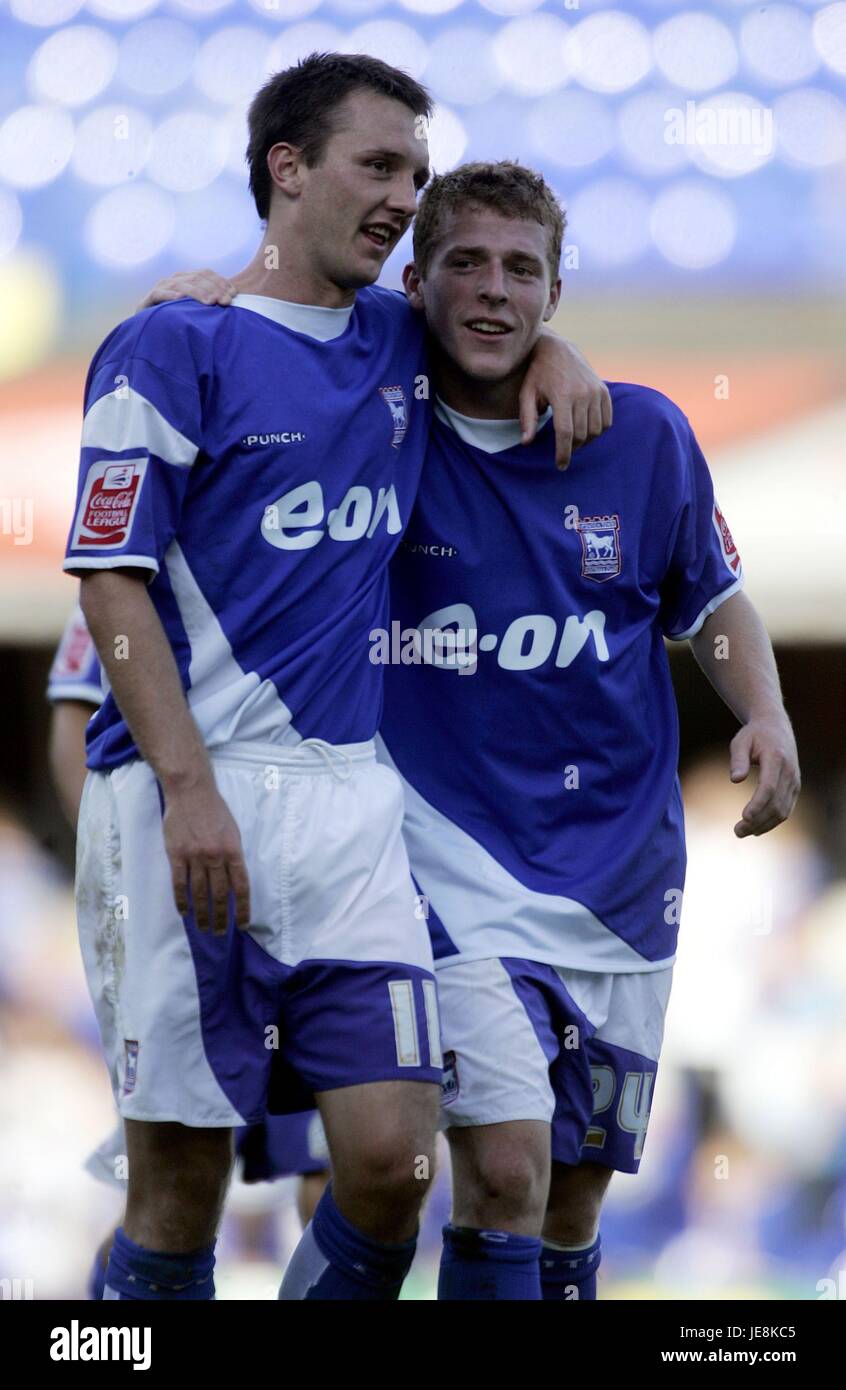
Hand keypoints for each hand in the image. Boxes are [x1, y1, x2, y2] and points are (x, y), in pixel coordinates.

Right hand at [137, 269, 235, 311]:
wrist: (150, 325)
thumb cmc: (178, 317)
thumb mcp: (196, 308)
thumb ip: (210, 302)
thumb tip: (231, 301)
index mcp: (187, 278)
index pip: (206, 274)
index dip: (220, 282)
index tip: (233, 294)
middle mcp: (175, 279)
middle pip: (196, 278)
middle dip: (213, 289)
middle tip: (225, 301)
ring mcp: (162, 287)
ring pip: (181, 285)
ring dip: (197, 293)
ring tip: (210, 302)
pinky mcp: (150, 298)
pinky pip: (159, 293)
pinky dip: (169, 295)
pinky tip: (179, 299)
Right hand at [162, 778, 250, 933]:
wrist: (191, 791)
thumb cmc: (214, 810)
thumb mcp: (233, 830)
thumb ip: (234, 855)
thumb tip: (234, 880)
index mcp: (234, 850)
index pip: (241, 887)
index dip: (243, 908)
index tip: (243, 925)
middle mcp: (216, 856)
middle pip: (220, 895)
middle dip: (221, 917)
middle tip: (220, 933)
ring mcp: (195, 856)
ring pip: (200, 893)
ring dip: (202, 915)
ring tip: (203, 929)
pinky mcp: (176, 854)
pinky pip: (179, 883)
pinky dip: (182, 900)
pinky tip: (185, 913)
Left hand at [519, 334, 611, 469]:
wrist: (557, 349)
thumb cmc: (538, 374)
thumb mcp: (527, 394)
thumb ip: (527, 418)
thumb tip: (526, 442)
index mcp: (562, 395)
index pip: (565, 433)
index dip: (563, 453)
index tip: (560, 465)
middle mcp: (582, 393)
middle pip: (582, 434)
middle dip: (573, 449)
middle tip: (564, 454)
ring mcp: (596, 391)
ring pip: (596, 430)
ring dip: (586, 442)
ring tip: (574, 443)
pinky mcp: (604, 391)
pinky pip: (607, 420)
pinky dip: (598, 430)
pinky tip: (586, 431)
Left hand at [730, 715, 800, 837]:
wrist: (776, 727)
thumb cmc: (754, 735)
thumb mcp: (740, 741)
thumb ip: (738, 759)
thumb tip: (735, 779)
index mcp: (776, 758)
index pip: (769, 787)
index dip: (758, 804)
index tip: (744, 817)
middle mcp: (789, 772)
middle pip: (776, 803)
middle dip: (757, 820)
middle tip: (737, 831)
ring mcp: (794, 781)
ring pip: (782, 810)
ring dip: (764, 825)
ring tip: (742, 832)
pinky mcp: (795, 788)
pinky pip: (786, 809)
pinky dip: (772, 821)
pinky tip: (756, 828)